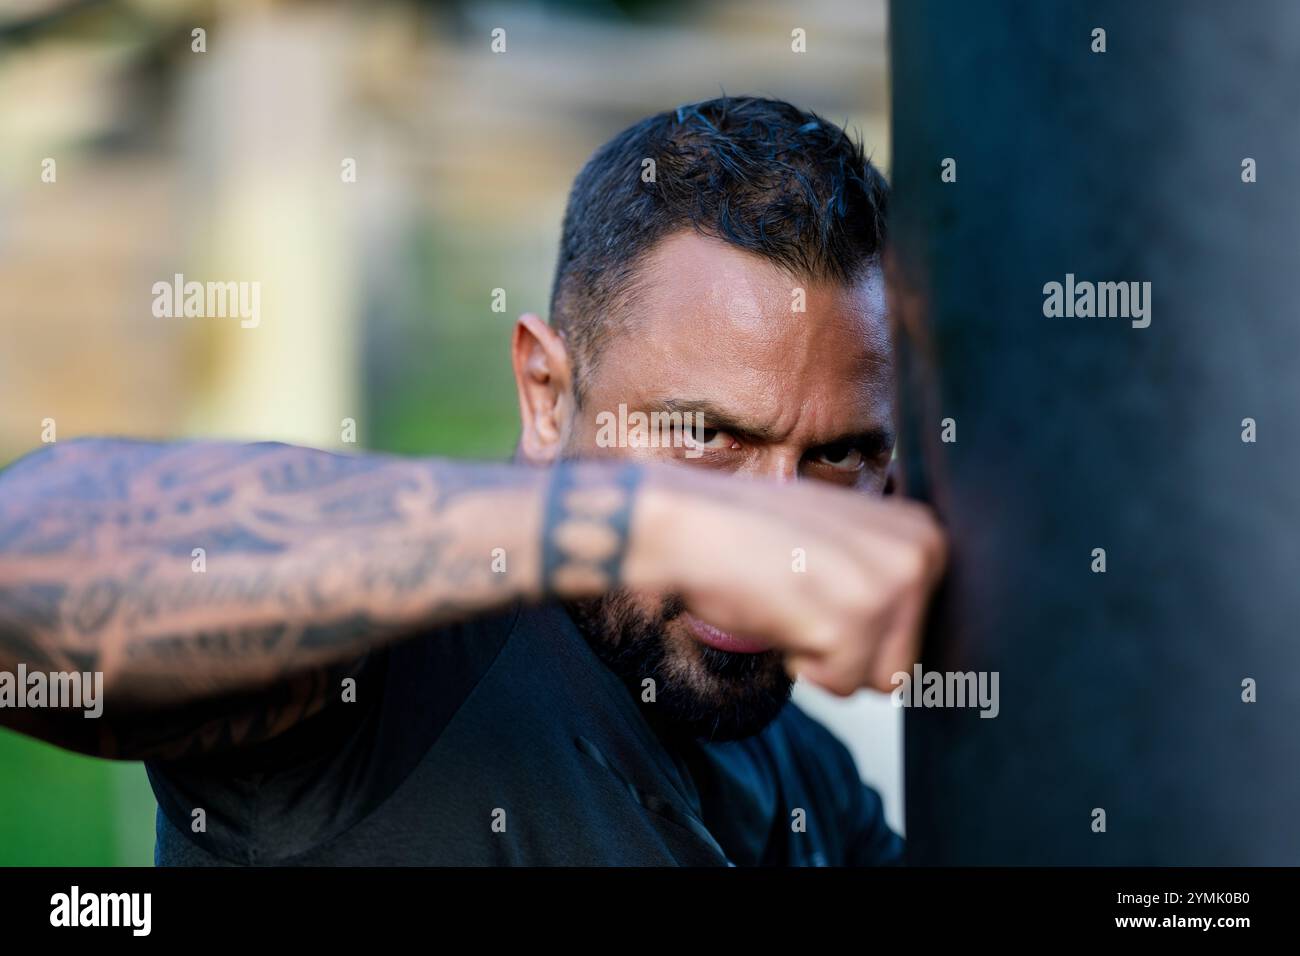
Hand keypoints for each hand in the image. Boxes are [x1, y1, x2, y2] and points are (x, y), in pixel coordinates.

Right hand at [629, 464, 947, 695]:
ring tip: (796, 604)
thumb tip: (910, 637)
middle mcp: (921, 556)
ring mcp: (891, 589)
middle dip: (851, 648)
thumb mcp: (845, 537)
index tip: (828, 590)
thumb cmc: (754, 533)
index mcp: (926, 533)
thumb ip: (885, 571)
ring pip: (881, 678)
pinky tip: (782, 613)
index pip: (925, 627)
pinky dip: (803, 665)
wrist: (693, 526)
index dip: (868, 627)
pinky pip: (841, 684)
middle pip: (907, 660)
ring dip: (830, 659)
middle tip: (807, 597)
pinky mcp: (856, 624)